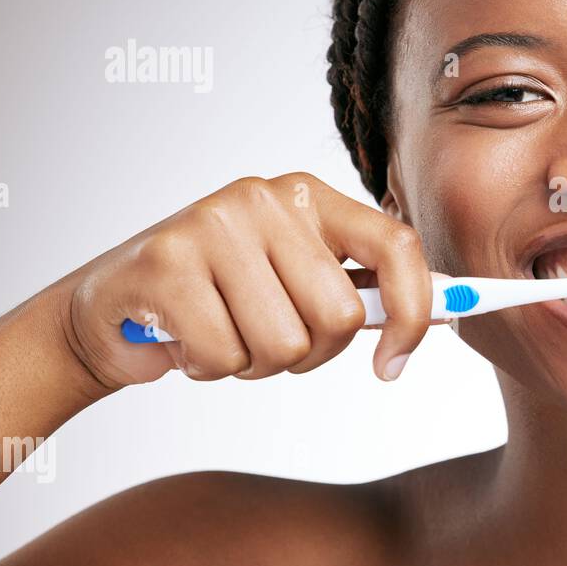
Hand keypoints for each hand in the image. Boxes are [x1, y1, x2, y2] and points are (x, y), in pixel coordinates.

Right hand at [64, 172, 440, 388]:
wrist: (115, 306)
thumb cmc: (223, 299)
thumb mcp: (299, 282)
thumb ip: (365, 289)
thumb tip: (451, 308)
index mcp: (313, 198)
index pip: (396, 244)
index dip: (413, 311)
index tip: (395, 363)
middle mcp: (269, 198)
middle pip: (338, 315)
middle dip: (309, 353)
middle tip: (269, 341)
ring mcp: (215, 223)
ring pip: (283, 343)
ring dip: (255, 364)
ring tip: (224, 333)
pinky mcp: (168, 261)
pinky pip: (226, 355)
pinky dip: (209, 368)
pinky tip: (186, 339)